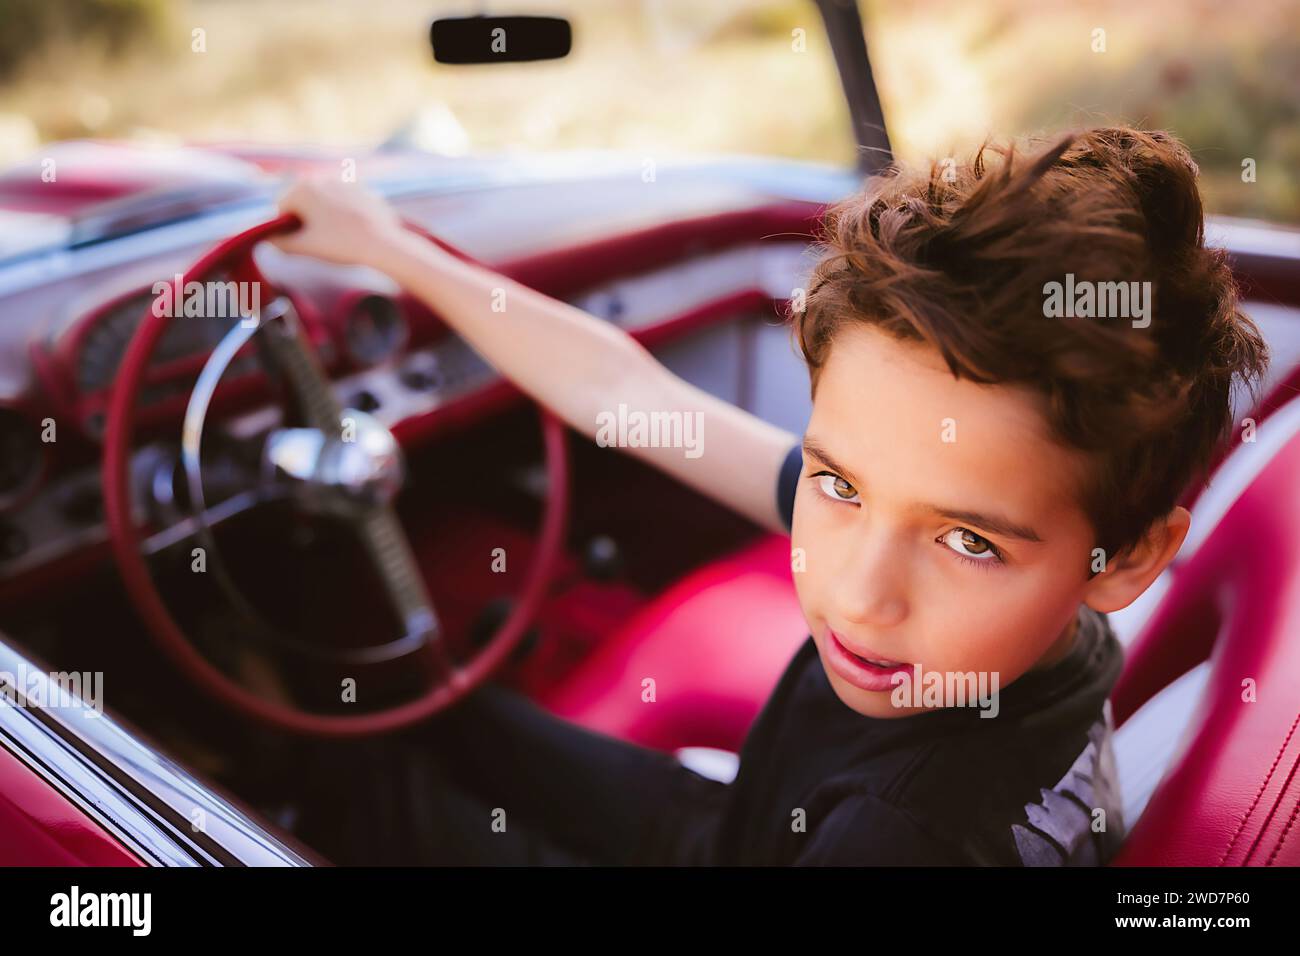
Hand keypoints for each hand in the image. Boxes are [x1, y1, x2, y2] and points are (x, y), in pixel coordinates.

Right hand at [270, 174, 406, 266]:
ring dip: (325, 216)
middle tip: (324, 240)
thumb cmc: (340, 245)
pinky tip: (354, 229)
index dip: (290, 229)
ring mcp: (344, 181)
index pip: (282, 209)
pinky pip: (345, 202)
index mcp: (302, 188)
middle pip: (303, 203)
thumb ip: (278, 242)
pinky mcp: (363, 188)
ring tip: (339, 235)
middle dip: (308, 220)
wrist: (383, 243)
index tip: (307, 242)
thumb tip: (265, 237)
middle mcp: (321, 178)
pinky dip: (345, 213)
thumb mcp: (304, 247)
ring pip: (324, 202)